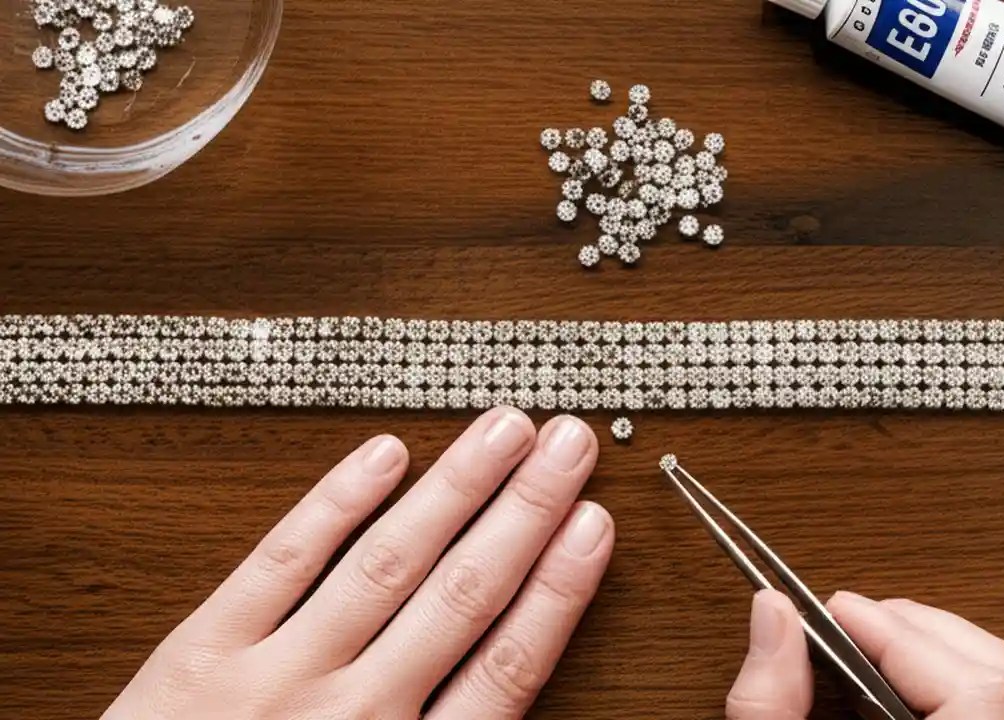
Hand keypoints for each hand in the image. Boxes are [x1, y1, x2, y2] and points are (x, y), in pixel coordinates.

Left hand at [105, 408, 613, 719]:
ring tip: (502, 430)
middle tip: (568, 447)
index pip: (507, 666)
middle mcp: (352, 718)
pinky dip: (336, 503)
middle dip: (526, 512)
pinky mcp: (203, 652)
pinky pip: (281, 560)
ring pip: (388, 563)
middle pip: (463, 595)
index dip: (559, 587)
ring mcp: (276, 678)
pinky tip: (384, 456)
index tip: (593, 527)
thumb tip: (508, 686)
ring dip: (455, 488)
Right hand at [727, 590, 1003, 718]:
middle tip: (851, 622)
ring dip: (945, 651)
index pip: (976, 691)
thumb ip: (772, 710)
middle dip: (922, 630)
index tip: (837, 611)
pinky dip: (959, 683)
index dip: (902, 637)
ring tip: (875, 647)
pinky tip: (903, 690)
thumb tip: (771, 617)